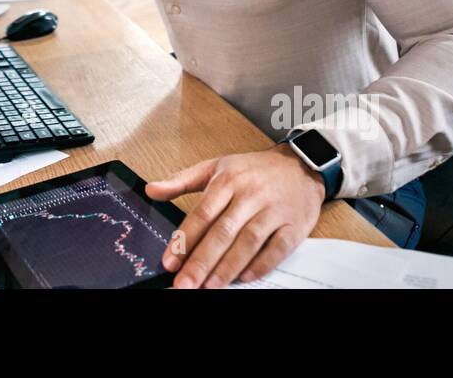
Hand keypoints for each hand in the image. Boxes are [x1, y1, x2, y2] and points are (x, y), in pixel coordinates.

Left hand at [145, 146, 325, 287]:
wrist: (301, 166)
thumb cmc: (254, 170)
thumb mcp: (215, 166)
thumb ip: (181, 180)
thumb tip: (151, 190)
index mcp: (228, 180)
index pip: (203, 213)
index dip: (185, 239)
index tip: (170, 262)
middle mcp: (251, 195)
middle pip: (223, 232)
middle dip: (202, 261)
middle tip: (184, 284)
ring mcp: (274, 210)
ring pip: (248, 242)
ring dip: (228, 267)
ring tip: (209, 286)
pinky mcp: (294, 226)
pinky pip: (278, 248)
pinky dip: (261, 264)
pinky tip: (244, 277)